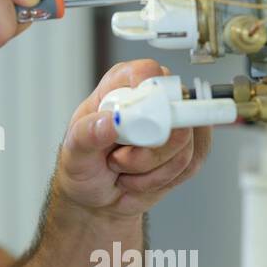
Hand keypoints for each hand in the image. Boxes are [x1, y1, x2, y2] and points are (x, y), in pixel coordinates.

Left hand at [55, 59, 210, 218]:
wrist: (96, 194)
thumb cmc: (83, 165)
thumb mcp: (74, 151)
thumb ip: (87, 134)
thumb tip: (109, 121)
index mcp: (119, 86)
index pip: (147, 72)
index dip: (149, 95)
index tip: (139, 123)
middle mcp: (150, 99)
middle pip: (175, 111)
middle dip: (148, 148)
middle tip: (119, 159)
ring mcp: (172, 123)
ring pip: (185, 144)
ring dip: (152, 168)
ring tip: (126, 167)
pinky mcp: (188, 147)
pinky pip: (191, 163)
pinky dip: (164, 178)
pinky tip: (142, 177)